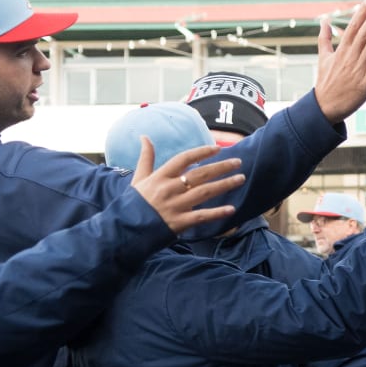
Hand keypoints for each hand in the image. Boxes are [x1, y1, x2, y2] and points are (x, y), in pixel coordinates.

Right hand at [128, 137, 244, 233]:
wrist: (124, 229)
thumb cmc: (133, 203)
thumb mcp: (138, 178)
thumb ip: (146, 158)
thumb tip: (145, 137)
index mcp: (160, 177)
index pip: (184, 159)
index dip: (201, 152)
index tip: (217, 149)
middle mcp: (169, 189)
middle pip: (200, 174)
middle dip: (221, 167)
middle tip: (238, 162)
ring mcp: (175, 206)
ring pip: (205, 192)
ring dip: (225, 184)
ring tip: (241, 178)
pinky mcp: (179, 222)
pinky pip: (202, 216)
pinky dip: (217, 213)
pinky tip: (232, 209)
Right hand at [314, 0, 365, 123]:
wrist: (326, 106)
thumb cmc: (326, 82)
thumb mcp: (323, 58)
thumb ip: (325, 39)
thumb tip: (324, 21)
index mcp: (341, 51)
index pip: (352, 28)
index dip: (361, 13)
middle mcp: (349, 58)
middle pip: (362, 35)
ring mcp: (358, 70)